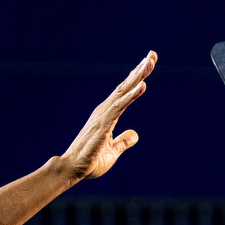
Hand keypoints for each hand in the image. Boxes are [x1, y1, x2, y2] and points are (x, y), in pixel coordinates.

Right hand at [58, 52, 152, 181]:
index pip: (124, 91)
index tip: (148, 62)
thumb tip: (134, 135)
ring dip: (137, 76)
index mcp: (108, 114)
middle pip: (125, 86)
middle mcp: (105, 110)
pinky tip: (142, 86)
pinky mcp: (103, 124)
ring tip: (150, 62)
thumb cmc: (89, 162)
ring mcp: (103, 115)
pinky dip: (131, 95)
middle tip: (152, 54)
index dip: (136, 77)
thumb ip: (123, 141)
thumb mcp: (113, 151)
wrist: (71, 170)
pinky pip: (120, 107)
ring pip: (123, 91)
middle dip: (139, 69)